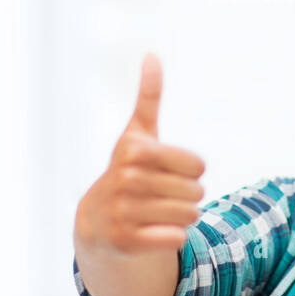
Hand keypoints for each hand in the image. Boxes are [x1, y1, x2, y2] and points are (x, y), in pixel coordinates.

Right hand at [74, 53, 206, 256]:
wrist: (96, 220)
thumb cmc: (128, 170)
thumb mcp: (137, 134)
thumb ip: (149, 97)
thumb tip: (152, 54)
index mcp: (134, 151)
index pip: (198, 165)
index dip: (192, 170)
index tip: (169, 171)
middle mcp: (125, 180)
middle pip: (196, 192)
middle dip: (188, 195)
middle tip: (163, 195)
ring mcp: (123, 212)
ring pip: (189, 216)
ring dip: (183, 216)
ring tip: (160, 212)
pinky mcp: (125, 241)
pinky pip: (175, 239)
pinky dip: (173, 236)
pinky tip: (154, 230)